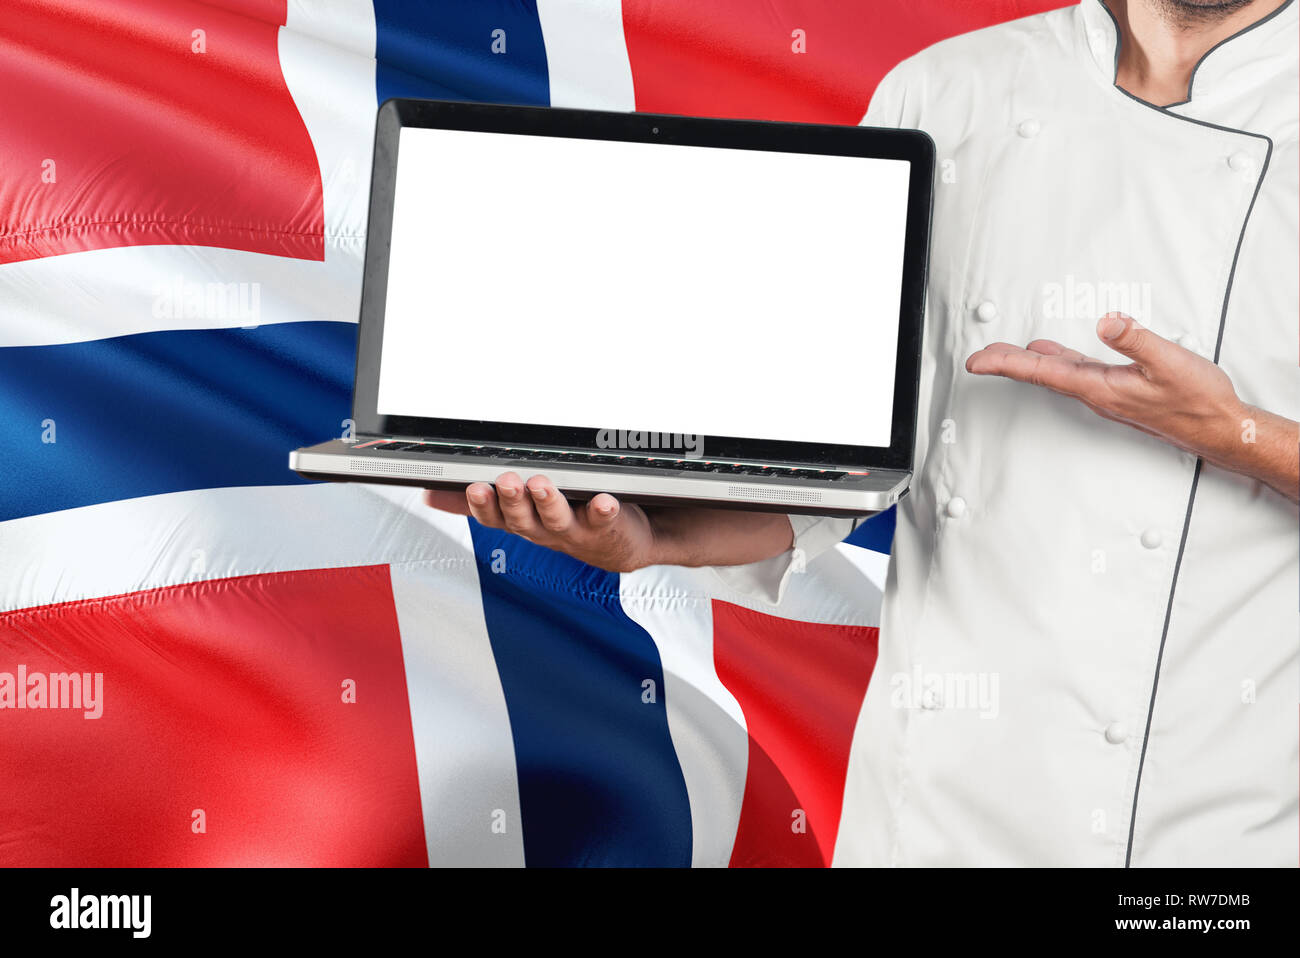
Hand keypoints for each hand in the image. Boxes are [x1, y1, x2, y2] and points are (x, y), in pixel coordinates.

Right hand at [424, 472, 794, 571]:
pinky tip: (603, 498)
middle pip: (524, 519)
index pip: (494, 517)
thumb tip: (428, 496)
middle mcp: (547, 531)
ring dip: (550, 503)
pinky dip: (604, 509)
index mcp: (523, 524)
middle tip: (508, 481)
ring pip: (559, 519)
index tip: (475, 487)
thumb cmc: (569, 520)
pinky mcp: (610, 526)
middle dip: (514, 501)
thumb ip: (480, 504)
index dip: (483, 506)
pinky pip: (606, 518)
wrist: (623, 542)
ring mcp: (579, 531)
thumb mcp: (520, 514)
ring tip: (544, 484)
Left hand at [966, 312, 1298, 501]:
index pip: (1041, 372)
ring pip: (1057, 373)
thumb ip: (1136, 340)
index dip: (1006, 364)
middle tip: (979, 356)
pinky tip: (1052, 353)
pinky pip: (1077, 372)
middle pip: (1041, 374)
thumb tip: (1107, 322)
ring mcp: (1107, 392)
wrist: (1220, 428)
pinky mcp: (1118, 389)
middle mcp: (1096, 392)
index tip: (978, 361)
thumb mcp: (1169, 363)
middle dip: (1007, 363)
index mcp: (1099, 387)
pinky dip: (1057, 360)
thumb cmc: (1198, 401)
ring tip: (1004, 352)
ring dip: (1028, 362)